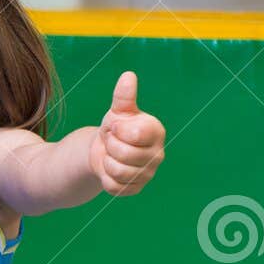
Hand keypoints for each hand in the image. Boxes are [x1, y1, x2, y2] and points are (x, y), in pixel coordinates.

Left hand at [88, 72, 165, 195]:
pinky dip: (107, 178)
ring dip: (108, 162)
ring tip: (112, 155)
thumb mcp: (118, 111)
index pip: (134, 134)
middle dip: (111, 146)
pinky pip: (116, 187)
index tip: (117, 126)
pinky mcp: (137, 188)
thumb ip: (124, 96)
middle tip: (112, 142)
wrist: (105, 150)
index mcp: (156, 132)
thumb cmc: (116, 127)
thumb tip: (128, 75)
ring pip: (119, 172)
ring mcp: (148, 173)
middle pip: (125, 154)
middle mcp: (158, 154)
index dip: (118, 130)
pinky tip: (111, 170)